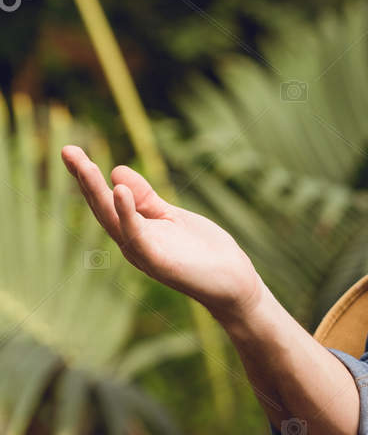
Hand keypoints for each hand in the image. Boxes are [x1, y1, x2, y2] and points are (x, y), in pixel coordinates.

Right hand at [59, 145, 264, 323]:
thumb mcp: (171, 216)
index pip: (105, 200)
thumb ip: (146, 198)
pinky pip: (137, 236)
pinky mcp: (158, 261)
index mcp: (133, 230)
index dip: (87, 176)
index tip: (70, 150)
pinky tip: (119, 191)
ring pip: (113, 220)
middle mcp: (131, 242)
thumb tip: (116, 170)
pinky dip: (126, 213)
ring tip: (86, 166)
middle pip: (102, 207)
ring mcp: (142, 253)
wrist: (233, 284)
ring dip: (97, 193)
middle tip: (66, 150)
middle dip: (84, 179)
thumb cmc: (202, 252)